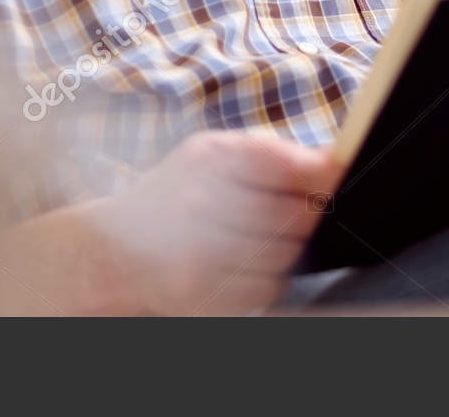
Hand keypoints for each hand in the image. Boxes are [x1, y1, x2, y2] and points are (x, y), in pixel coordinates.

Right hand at [84, 129, 341, 314]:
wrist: (113, 254)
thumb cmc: (175, 196)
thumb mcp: (213, 156)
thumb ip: (272, 152)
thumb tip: (334, 157)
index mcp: (206, 161)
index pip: (283, 163)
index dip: (318, 171)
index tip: (333, 173)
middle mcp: (199, 205)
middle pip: (294, 213)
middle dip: (305, 211)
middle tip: (290, 210)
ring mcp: (199, 255)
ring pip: (286, 253)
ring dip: (286, 246)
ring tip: (257, 237)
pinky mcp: (202, 297)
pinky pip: (268, 288)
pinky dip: (267, 278)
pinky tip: (244, 264)